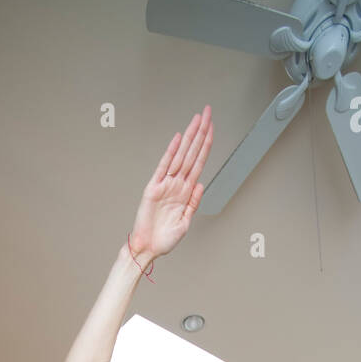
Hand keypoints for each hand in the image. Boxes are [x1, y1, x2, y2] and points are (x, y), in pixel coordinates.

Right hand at [129, 105, 213, 261]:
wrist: (148, 248)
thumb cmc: (164, 239)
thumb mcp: (185, 222)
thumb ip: (193, 203)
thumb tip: (201, 185)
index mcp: (185, 192)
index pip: (199, 162)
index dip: (206, 145)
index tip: (212, 128)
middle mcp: (176, 184)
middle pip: (192, 153)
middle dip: (200, 132)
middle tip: (207, 113)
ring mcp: (165, 184)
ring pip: (181, 155)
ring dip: (190, 137)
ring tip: (197, 119)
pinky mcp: (153, 188)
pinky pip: (164, 167)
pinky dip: (171, 152)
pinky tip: (178, 139)